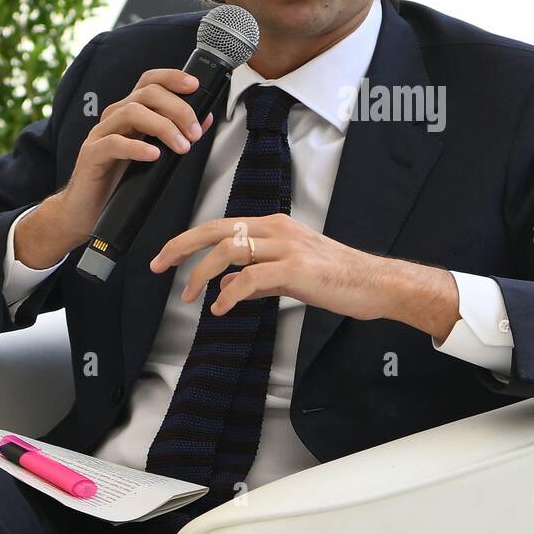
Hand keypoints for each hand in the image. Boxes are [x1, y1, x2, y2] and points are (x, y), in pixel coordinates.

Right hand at [54, 68, 214, 242]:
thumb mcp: (153, 153)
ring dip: (163, 127)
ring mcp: (100, 134)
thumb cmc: (120, 180)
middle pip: (146, 94)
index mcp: (129, 113)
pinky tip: (154, 155)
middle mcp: (114, 118)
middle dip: (177, 108)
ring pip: (131, 113)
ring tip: (182, 147)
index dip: (171, 77)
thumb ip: (176, 134)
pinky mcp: (91, 155)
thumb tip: (204, 119)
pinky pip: (113, 144)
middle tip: (194, 132)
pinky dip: (137, 147)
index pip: (149, 82)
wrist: (85, 210)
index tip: (195, 86)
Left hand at [149, 213, 462, 340]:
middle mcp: (277, 229)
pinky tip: (221, 307)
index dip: (189, 240)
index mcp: (275, 226)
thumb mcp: (292, 274)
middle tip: (157, 264)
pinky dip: (229, 293)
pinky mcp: (296, 268)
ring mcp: (287, 247)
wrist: (375, 283)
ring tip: (190, 297)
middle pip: (217, 229)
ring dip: (201, 274)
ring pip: (229, 249)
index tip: (167, 258)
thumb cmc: (339, 278)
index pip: (221, 225)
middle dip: (181, 246)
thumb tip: (227, 286)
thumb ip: (259, 277)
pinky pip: (251, 277)